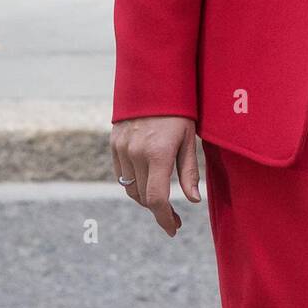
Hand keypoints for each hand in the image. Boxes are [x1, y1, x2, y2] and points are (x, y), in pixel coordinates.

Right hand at [110, 116, 200, 236]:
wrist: (152, 78)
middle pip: (143, 197)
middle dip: (157, 210)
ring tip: (161, 199)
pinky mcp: (114, 143)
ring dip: (144, 198)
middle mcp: (136, 153)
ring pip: (129, 187)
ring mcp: (122, 148)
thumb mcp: (189, 137)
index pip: (157, 199)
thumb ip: (189, 171)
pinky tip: (147, 181)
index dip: (165, 218)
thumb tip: (193, 200)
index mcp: (158, 153)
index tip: (174, 228)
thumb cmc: (178, 108)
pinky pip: (121, 173)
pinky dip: (133, 182)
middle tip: (173, 216)